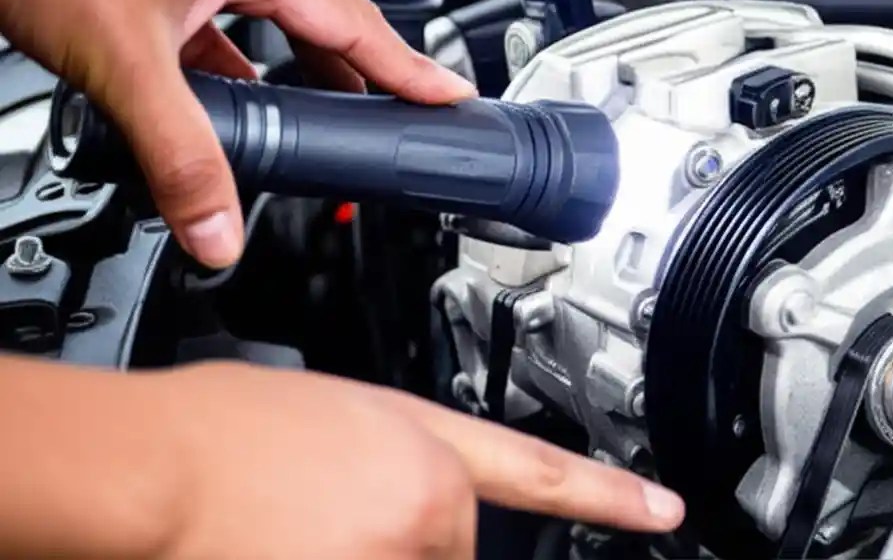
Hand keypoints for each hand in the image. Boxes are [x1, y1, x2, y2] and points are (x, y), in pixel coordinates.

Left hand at [0, 0, 474, 267]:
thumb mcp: (124, 61)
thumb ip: (180, 155)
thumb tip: (218, 231)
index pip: (357, 24)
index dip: (408, 70)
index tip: (450, 98)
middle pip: (320, 27)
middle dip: (356, 80)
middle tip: (391, 123)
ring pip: (264, 30)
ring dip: (287, 79)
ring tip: (314, 128)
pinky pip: (216, 29)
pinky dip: (229, 72)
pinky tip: (219, 108)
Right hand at [0, 358, 684, 558]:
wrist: (159, 465)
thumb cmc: (221, 431)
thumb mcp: (335, 416)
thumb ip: (392, 455)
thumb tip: (395, 493)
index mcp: (426, 442)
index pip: (541, 471)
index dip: (609, 494)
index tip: (664, 509)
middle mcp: (432, 502)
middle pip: (450, 550)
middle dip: (402, 545)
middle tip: (322, 522)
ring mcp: (403, 553)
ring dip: (364, 557)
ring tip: (295, 532)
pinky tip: (290, 545)